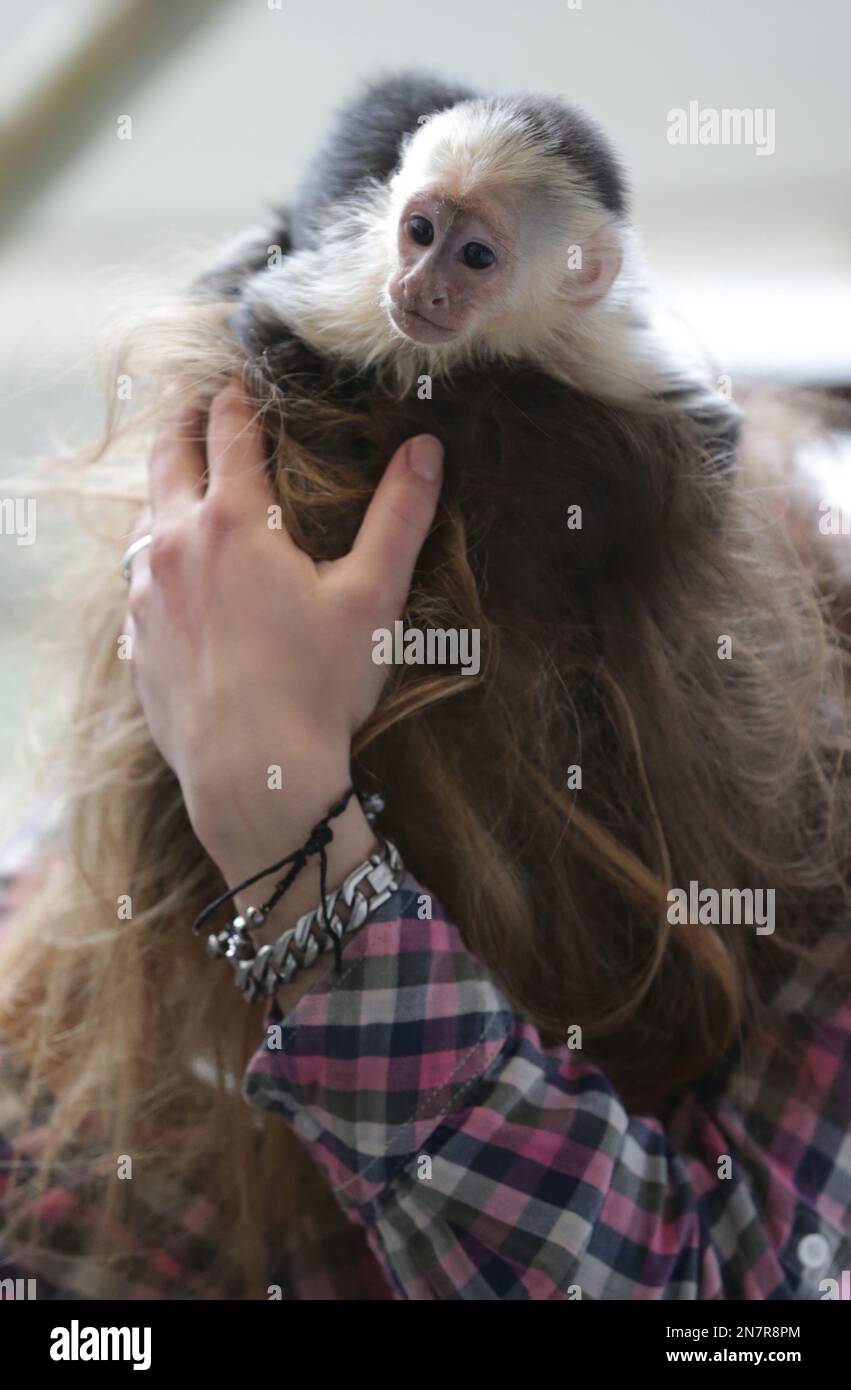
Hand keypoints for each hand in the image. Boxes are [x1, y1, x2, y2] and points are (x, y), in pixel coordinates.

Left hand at [123, 386, 442, 927]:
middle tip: (188, 402)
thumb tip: (426, 449)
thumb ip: (401, 516)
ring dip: (163, 494)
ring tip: (178, 486)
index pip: (228, 434)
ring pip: (144, 522)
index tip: (238, 381)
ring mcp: (147, 597)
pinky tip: (172, 577)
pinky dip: (154, 561)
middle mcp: (176, 547)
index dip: (237, 401)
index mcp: (234, 523)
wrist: (255, 777)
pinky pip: (138, 584)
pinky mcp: (137, 644)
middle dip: (179, 424)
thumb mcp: (372, 598)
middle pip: (166, 461)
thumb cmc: (317, 687)